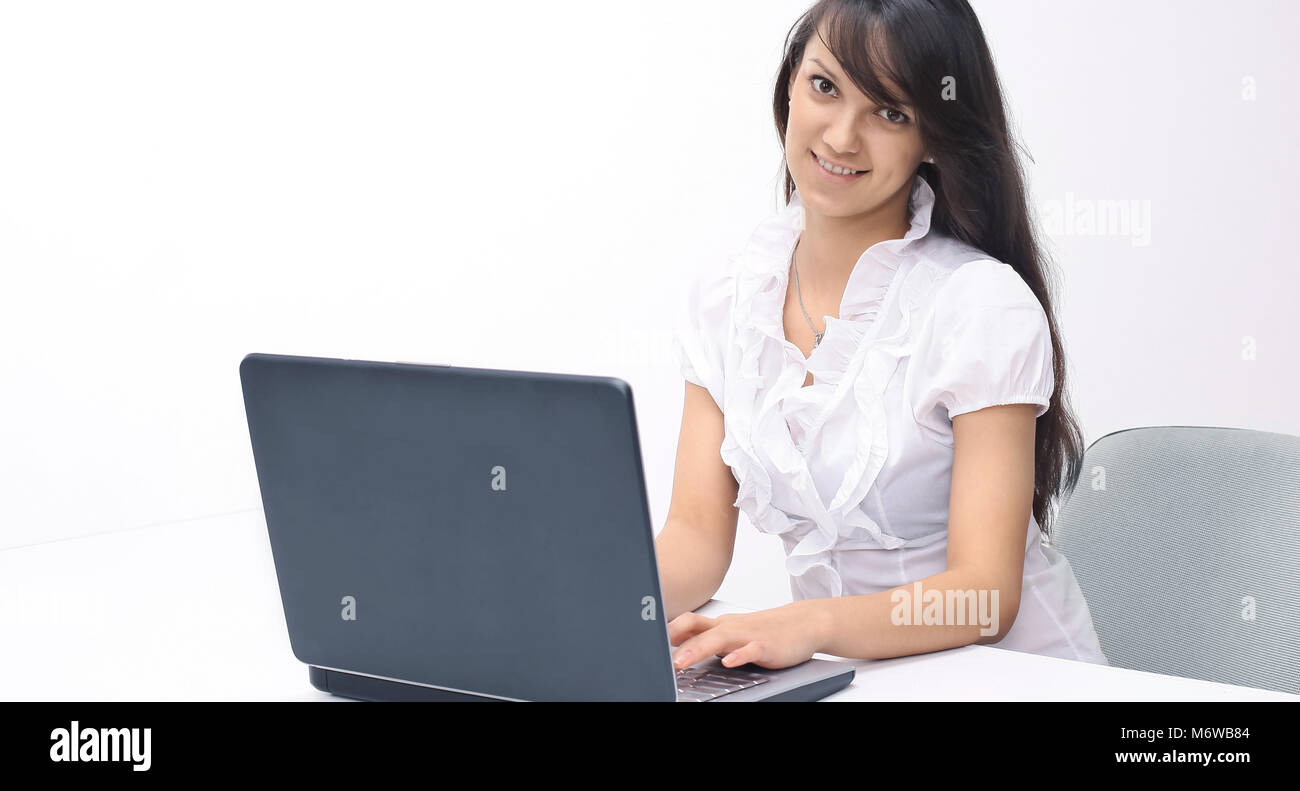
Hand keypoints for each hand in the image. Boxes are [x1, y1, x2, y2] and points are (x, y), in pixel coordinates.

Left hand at [666, 602, 828, 670]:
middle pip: (698, 627)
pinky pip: (751, 650)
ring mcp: (749, 635)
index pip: (689, 623)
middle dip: (677, 639)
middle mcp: (731, 627)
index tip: (648, 641)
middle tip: (659, 655)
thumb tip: (678, 645)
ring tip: (682, 661)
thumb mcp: (733, 632)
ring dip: (698, 648)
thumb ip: (708, 637)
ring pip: (720, 638)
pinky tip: (730, 662)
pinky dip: (740, 656)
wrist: (805, 623)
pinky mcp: (767, 646)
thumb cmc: (767, 629)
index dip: (668, 630)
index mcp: (721, 625)